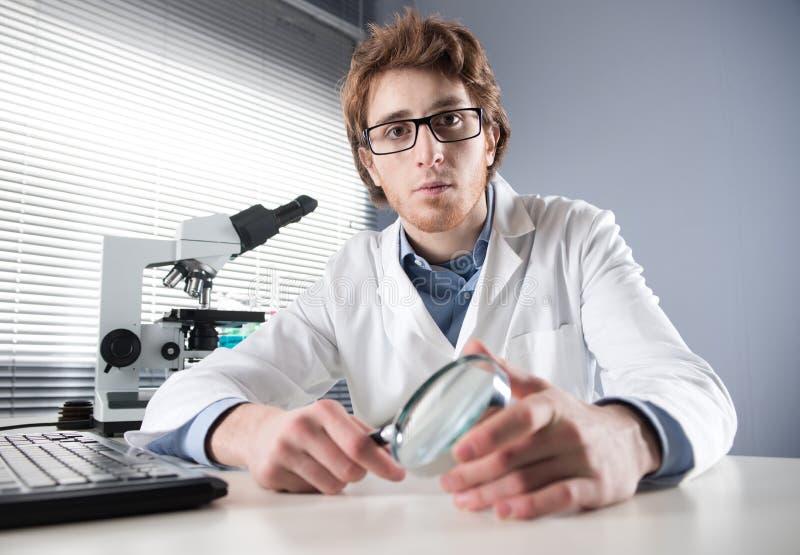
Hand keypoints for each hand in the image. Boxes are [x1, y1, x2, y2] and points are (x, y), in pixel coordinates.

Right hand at [209, 400, 404, 493]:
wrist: (260, 433)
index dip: (382, 462)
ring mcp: (283, 450)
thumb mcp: (334, 419)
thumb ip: (364, 434)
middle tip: (350, 466)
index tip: (397, 473)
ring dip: (335, 482)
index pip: (359, 443)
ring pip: (331, 486)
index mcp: (324, 410)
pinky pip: (309, 493)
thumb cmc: (306, 427)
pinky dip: (313, 487)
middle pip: (348, 470)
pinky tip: (303, 471)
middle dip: (357, 473)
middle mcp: (302, 427)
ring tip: (323, 466)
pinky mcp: (271, 472)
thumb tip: (391, 452)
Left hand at [439, 340, 660, 518]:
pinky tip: (505, 511)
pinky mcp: (595, 487)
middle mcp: (568, 431)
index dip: (488, 435)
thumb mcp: (540, 390)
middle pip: (515, 456)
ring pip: (529, 480)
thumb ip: (503, 372)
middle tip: (449, 482)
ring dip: (491, 494)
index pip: (519, 418)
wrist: (627, 440)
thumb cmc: (570, 416)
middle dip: (476, 473)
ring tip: (464, 499)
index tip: (458, 450)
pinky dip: (530, 507)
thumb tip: (470, 347)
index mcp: (549, 405)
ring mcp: (582, 460)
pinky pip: (559, 498)